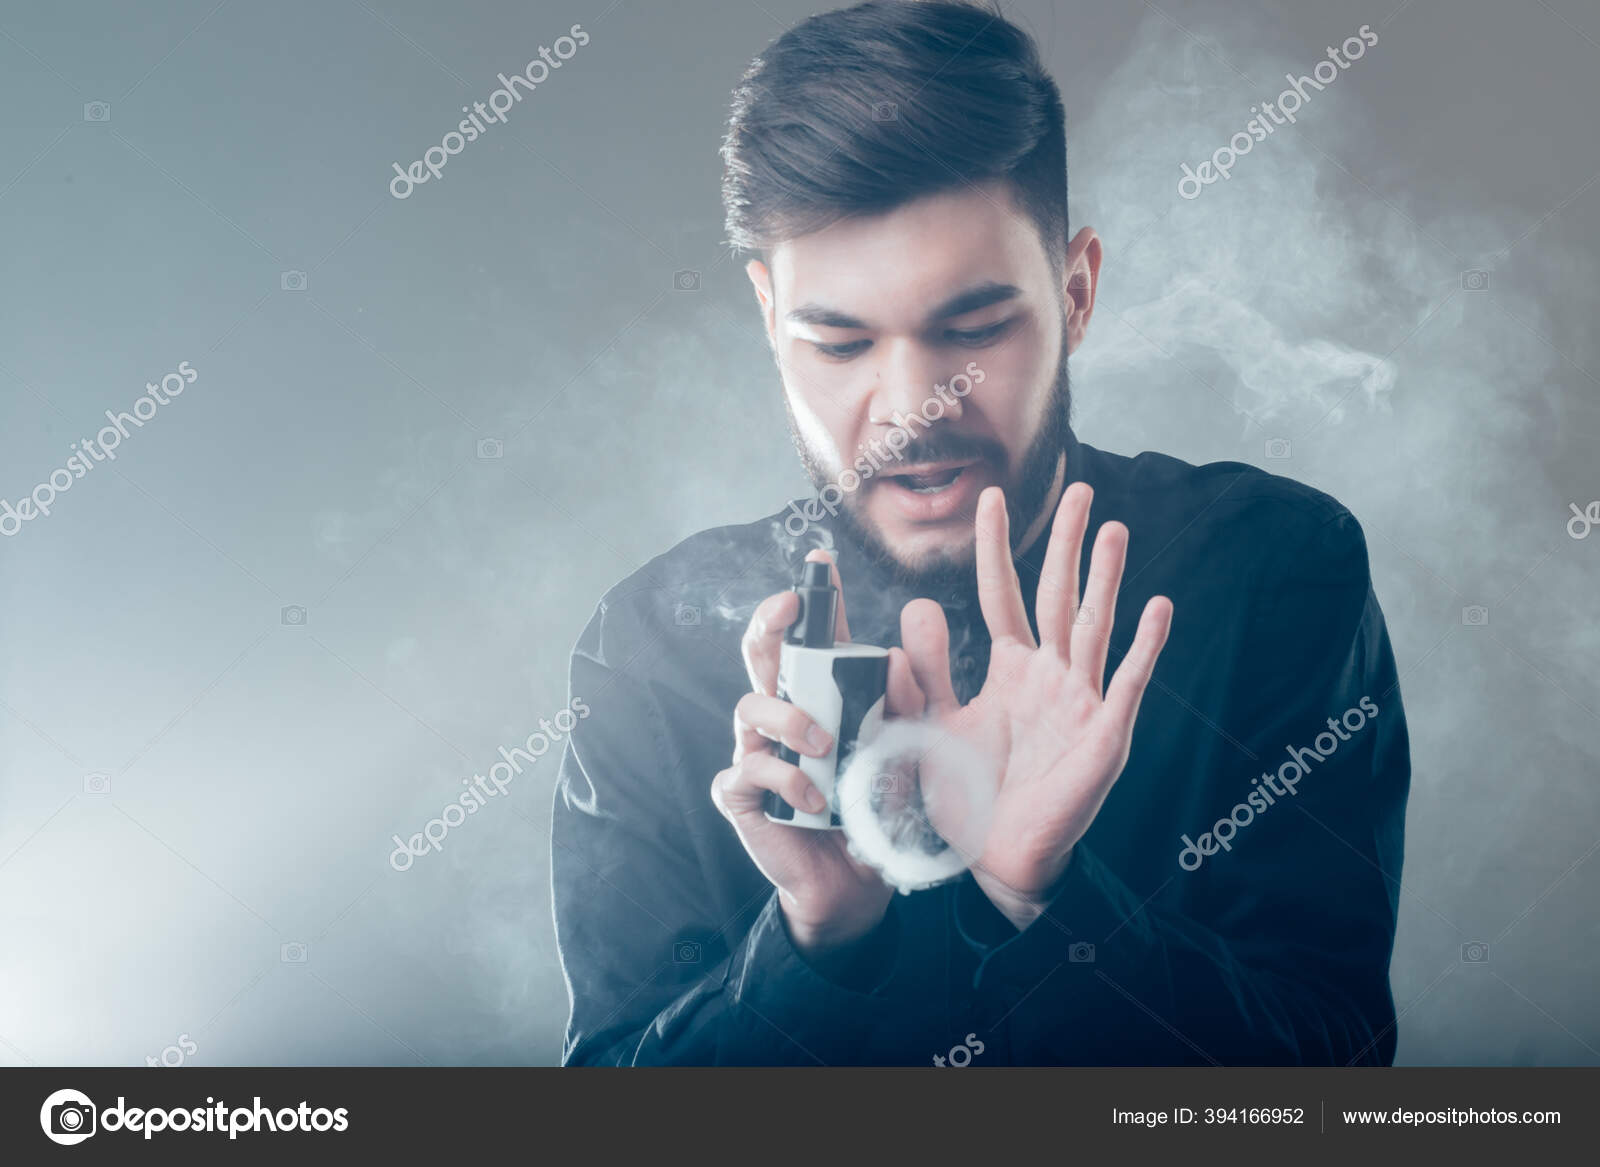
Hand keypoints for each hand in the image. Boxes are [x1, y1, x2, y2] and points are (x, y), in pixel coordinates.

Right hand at [711, 550, 920, 960]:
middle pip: (761, 654)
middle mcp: (781, 716)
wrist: (858, 886)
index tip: (821, 564)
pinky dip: (784, 779)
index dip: (809, 600)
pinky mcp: (742, 794)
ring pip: (749, 706)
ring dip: (787, 716)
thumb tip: (900, 655)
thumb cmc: (877, 811)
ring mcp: (756, 752)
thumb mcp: (904, 755)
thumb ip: (907, 708)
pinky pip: (748, 769)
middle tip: (791, 611)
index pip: (810, 639)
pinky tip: (815, 798)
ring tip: (822, 743)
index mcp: (819, 698)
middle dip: (770, 624)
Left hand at [898, 483, 1173, 930]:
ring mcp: (1081, 701)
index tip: (990, 497)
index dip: (995, 546)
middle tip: (1080, 489)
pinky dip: (1144, 646)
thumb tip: (914, 610)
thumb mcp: (931, 728)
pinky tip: (1160, 607)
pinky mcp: (1104, 734)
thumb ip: (923, 673)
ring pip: (1093, 626)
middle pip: (1057, 594)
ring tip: (1113, 530)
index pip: (1001, 593)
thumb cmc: (969, 797)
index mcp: (1009, 668)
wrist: (999, 862)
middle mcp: (1048, 674)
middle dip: (1067, 543)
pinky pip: (1126, 683)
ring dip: (1105, 579)